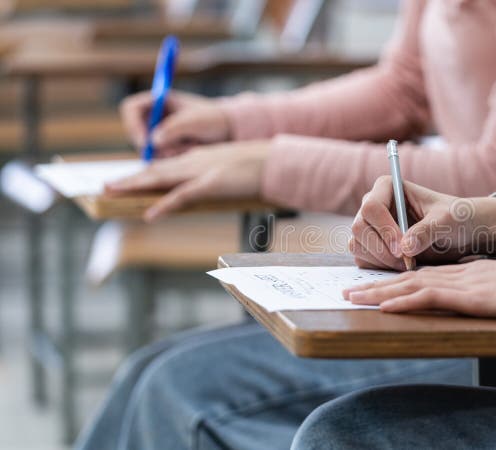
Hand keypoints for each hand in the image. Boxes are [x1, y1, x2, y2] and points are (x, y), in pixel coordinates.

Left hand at [105, 141, 266, 221]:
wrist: (275, 161)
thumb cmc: (258, 167)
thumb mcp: (229, 170)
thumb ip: (212, 177)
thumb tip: (202, 188)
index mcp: (199, 158)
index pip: (165, 165)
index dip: (143, 174)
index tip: (126, 180)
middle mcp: (194, 161)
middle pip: (155, 170)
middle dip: (130, 179)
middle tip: (106, 186)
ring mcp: (202, 172)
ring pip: (161, 178)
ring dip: (135, 186)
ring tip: (113, 191)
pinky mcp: (212, 184)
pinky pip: (183, 196)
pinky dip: (165, 205)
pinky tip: (150, 214)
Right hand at [120, 90, 230, 156]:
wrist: (230, 131)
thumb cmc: (214, 119)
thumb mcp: (196, 121)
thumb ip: (174, 128)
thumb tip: (153, 141)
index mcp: (158, 101)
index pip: (130, 108)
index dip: (132, 124)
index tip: (144, 140)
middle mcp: (155, 117)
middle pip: (135, 132)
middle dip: (151, 145)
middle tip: (170, 152)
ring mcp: (159, 133)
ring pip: (147, 149)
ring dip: (167, 152)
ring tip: (191, 146)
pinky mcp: (166, 148)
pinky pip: (160, 159)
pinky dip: (174, 158)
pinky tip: (191, 152)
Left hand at [344, 256, 495, 321]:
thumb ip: (490, 286)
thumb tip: (478, 293)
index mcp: (469, 271)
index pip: (425, 274)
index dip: (397, 279)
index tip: (375, 285)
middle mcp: (461, 273)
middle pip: (410, 276)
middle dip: (377, 284)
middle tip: (349, 290)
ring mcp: (465, 282)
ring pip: (412, 284)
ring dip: (379, 291)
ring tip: (353, 296)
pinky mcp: (472, 296)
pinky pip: (430, 297)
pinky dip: (404, 301)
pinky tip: (385, 305)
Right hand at [350, 176, 495, 270]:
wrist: (460, 234)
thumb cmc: (455, 218)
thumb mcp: (447, 221)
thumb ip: (427, 231)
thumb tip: (405, 248)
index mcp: (387, 187)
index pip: (371, 207)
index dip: (385, 230)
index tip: (403, 250)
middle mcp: (373, 204)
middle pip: (360, 228)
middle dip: (382, 249)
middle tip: (406, 262)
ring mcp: (369, 226)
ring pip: (357, 245)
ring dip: (381, 260)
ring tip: (408, 263)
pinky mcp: (370, 245)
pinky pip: (362, 259)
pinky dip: (379, 267)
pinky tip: (401, 266)